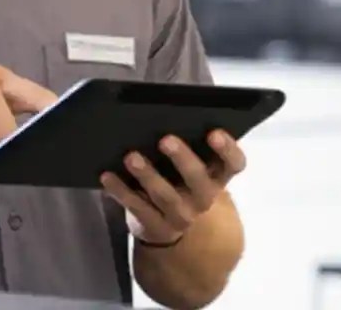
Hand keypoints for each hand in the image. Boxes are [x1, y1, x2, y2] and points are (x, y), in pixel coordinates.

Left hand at [100, 130, 246, 246]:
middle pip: (198, 179)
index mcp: (216, 177)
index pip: (234, 164)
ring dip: (148, 175)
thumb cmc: (177, 180)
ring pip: (166, 196)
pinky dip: (121, 191)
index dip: (227, 149)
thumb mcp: (188, 166)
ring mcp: (181, 215)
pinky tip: (107, 175)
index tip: (214, 132)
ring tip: (131, 156)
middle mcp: (203, 197)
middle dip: (183, 159)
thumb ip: (185, 144)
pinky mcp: (156, 226)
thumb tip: (158, 112)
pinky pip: (138, 208)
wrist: (168, 227)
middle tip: (166, 139)